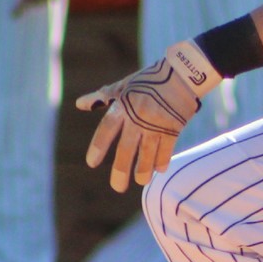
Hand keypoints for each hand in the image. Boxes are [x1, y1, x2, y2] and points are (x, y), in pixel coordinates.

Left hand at [78, 39, 223, 190]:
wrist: (183, 74)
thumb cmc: (150, 79)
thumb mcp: (124, 85)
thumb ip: (102, 97)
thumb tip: (79, 105)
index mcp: (124, 105)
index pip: (107, 129)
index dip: (99, 147)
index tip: (91, 163)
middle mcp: (139, 117)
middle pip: (127, 149)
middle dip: (121, 170)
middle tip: (118, 187)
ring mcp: (157, 123)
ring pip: (148, 154)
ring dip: (144, 170)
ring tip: (141, 182)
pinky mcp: (174, 127)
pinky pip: (166, 149)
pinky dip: (162, 161)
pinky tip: (159, 170)